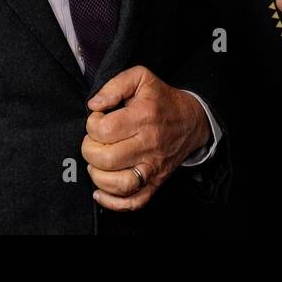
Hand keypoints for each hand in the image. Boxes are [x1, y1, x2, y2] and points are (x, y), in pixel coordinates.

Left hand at [82, 65, 209, 211]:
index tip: (97, 119)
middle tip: (94, 142)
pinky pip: (133, 202)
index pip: (105, 130)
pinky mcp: (155, 182)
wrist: (191, 121)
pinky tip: (101, 190)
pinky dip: (112, 202)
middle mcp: (149, 145)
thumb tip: (94, 104)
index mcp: (144, 117)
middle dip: (89, 150)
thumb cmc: (161, 100)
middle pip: (107, 159)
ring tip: (97, 163)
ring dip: (98, 176)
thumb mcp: (141, 78)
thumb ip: (114, 85)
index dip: (91, 125)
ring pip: (118, 184)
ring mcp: (153, 167)